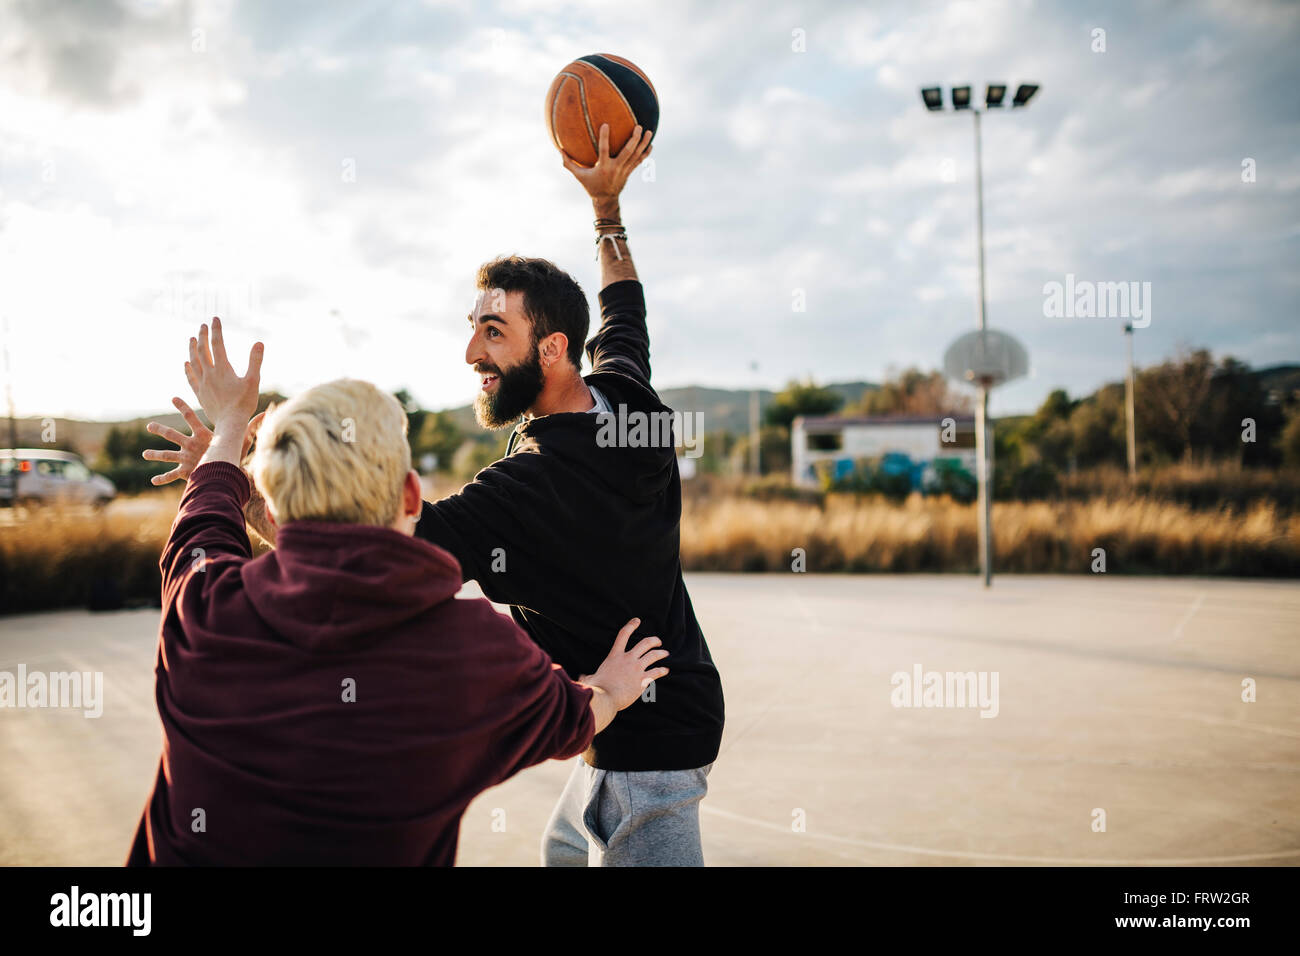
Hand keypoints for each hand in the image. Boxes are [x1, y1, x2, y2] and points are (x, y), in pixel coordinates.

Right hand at [143, 399, 264, 485]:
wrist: (228, 471)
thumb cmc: (233, 453)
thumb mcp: (243, 440)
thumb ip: (252, 426)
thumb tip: (267, 412)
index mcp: (203, 435)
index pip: (192, 419)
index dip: (184, 408)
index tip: (174, 397)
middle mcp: (191, 444)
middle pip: (174, 435)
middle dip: (161, 430)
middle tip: (149, 425)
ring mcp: (187, 457)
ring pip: (168, 455)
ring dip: (156, 454)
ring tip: (144, 454)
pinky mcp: (186, 471)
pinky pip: (172, 476)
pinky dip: (162, 479)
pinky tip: (152, 481)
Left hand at [186, 317, 263, 432]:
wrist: (230, 424)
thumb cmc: (244, 403)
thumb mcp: (253, 381)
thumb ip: (255, 361)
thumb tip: (259, 343)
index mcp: (223, 369)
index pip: (218, 344)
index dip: (216, 330)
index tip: (215, 319)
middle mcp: (210, 374)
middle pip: (203, 350)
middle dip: (203, 336)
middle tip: (203, 326)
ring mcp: (203, 384)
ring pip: (194, 362)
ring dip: (192, 349)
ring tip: (192, 339)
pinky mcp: (200, 394)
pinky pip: (191, 378)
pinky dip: (188, 369)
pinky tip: (186, 363)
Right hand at [561, 123, 652, 203]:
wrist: (605, 200)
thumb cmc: (591, 185)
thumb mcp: (579, 175)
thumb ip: (569, 163)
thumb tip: (559, 149)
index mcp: (603, 167)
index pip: (604, 150)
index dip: (604, 138)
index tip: (606, 124)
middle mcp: (616, 168)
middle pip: (628, 152)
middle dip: (634, 139)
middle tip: (638, 126)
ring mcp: (625, 170)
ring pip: (636, 155)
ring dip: (643, 143)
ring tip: (649, 131)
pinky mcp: (629, 172)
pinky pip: (640, 161)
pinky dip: (645, 153)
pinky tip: (650, 144)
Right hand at [582, 618, 668, 710]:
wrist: (606, 698)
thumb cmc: (596, 689)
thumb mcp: (590, 679)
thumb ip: (588, 677)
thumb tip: (582, 678)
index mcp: (614, 656)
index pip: (623, 635)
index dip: (631, 626)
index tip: (637, 620)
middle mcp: (628, 659)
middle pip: (645, 644)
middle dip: (653, 640)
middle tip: (658, 641)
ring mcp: (636, 669)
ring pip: (653, 656)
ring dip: (661, 653)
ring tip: (665, 653)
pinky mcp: (643, 680)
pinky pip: (656, 672)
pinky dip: (662, 670)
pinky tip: (665, 670)